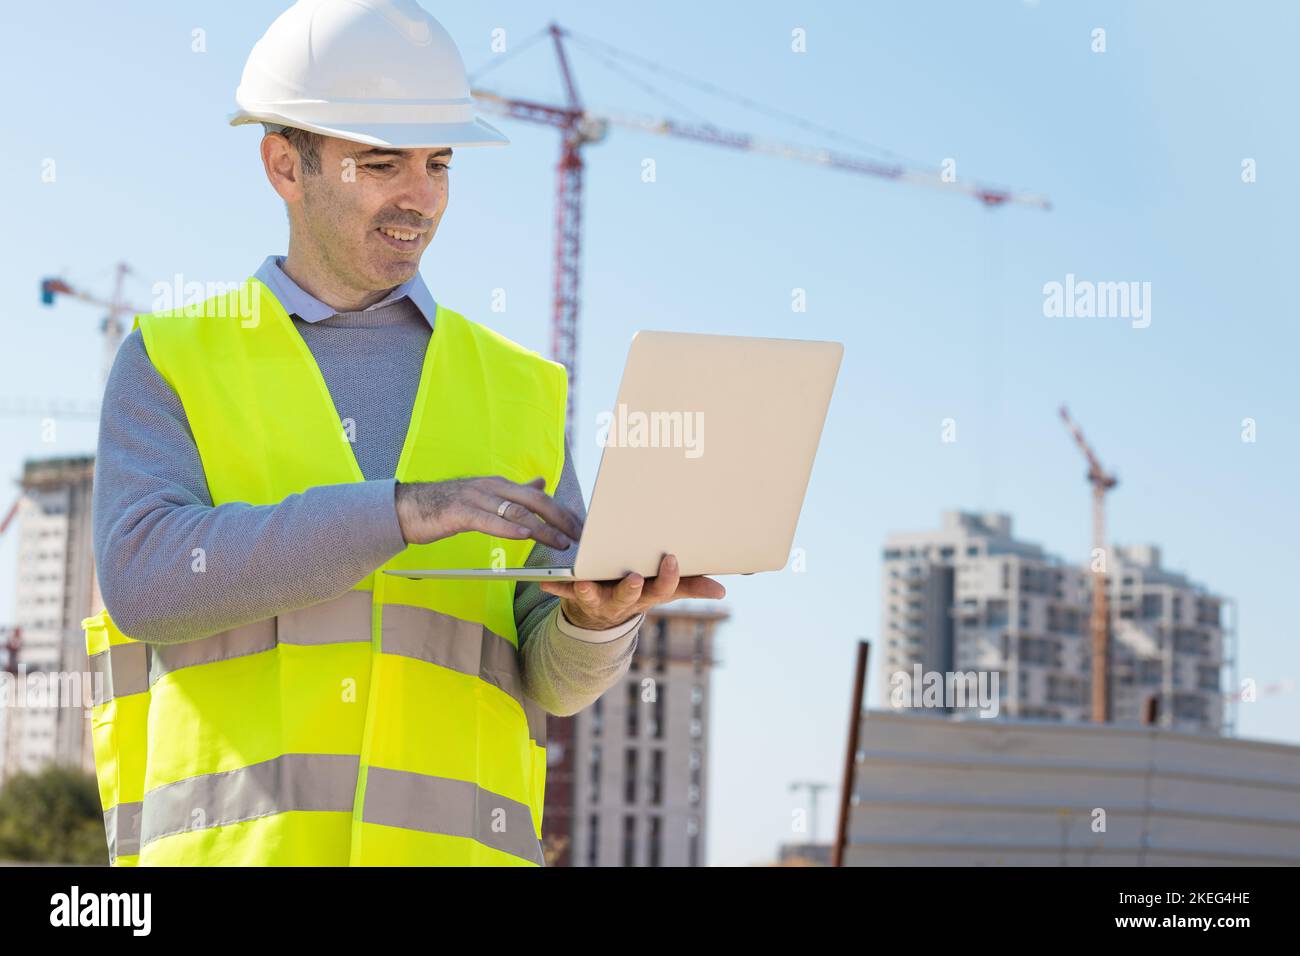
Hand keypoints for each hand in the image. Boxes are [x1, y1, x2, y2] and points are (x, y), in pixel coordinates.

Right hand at [394, 475, 582, 548]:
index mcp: (500, 485)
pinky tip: (524, 537)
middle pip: (534, 502)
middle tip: (580, 537)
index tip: (582, 527)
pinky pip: (488, 520)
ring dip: (542, 529)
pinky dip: (508, 528)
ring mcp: (475, 498)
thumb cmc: (447, 506)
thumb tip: (541, 484)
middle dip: (561, 519)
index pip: (540, 498)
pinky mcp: (459, 512)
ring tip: (560, 542)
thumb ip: (514, 493)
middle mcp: (492, 487)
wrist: (407, 508)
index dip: (563, 512)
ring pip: (515, 512)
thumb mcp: (486, 496)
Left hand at [539, 553, 725, 630]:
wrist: (601, 617)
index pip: (663, 589)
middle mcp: (624, 601)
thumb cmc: (637, 592)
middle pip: (630, 596)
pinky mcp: (576, 597)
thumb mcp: (663, 590)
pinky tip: (544, 582)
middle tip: (635, 577)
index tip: (672, 558)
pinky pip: (564, 593)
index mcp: (647, 596)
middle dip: (632, 588)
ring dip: (590, 591)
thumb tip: (722, 589)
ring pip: (596, 597)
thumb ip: (690, 587)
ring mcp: (600, 600)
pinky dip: (556, 587)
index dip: (669, 577)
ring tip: (585, 582)